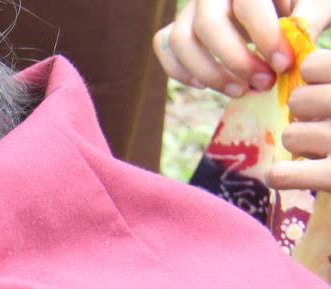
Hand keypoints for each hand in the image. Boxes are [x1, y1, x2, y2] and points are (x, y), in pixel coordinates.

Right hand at [155, 0, 330, 94]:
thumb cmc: (298, 3)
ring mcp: (191, 8)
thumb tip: (298, 42)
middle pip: (208, 25)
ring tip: (240, 90)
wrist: (276, 3)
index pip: (248, 5)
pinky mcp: (179, 25)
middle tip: (264, 83)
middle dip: (236, 61)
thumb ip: (309, 17)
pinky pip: (164, 47)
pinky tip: (206, 85)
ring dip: (209, 73)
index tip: (284, 64)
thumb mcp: (313, 3)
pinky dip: (180, 71)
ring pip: (181, 40)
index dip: (265, 36)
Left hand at [275, 49, 330, 188]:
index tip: (328, 89)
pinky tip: (290, 175)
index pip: (310, 66)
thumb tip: (300, 63)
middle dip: (308, 113)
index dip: (314, 80)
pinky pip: (282, 174)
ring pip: (292, 136)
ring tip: (329, 149)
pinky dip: (283, 176)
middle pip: (298, 100)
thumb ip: (329, 74)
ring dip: (304, 145)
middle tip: (329, 123)